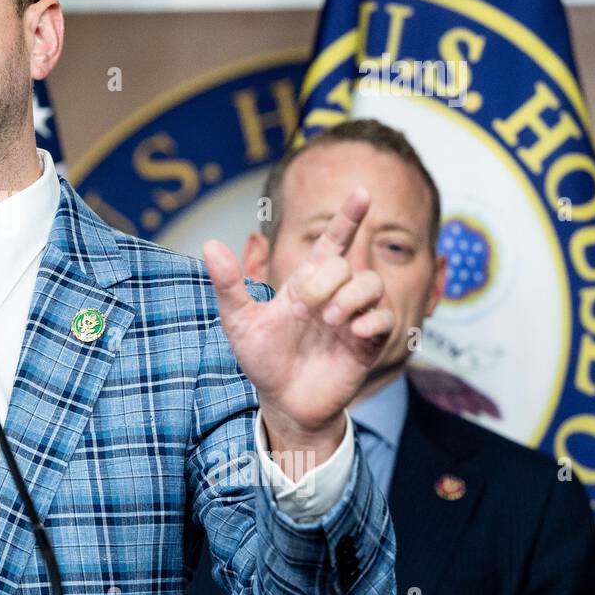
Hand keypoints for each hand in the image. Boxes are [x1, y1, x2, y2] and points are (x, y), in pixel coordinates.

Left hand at [202, 187, 394, 454]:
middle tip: (305, 310)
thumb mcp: (239, 321)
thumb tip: (209, 245)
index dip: (348, 217)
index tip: (362, 193)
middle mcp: (334, 295)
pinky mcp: (368, 344)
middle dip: (326, 281)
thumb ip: (228, 285)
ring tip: (329, 319)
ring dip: (351, 296)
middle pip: (346, 264)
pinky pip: (385, 319)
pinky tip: (350, 333)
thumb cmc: (263, 358)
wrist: (283, 401)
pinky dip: (371, 321)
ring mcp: (353, 318)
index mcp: (307, 282)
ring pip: (372, 284)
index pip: (333, 242)